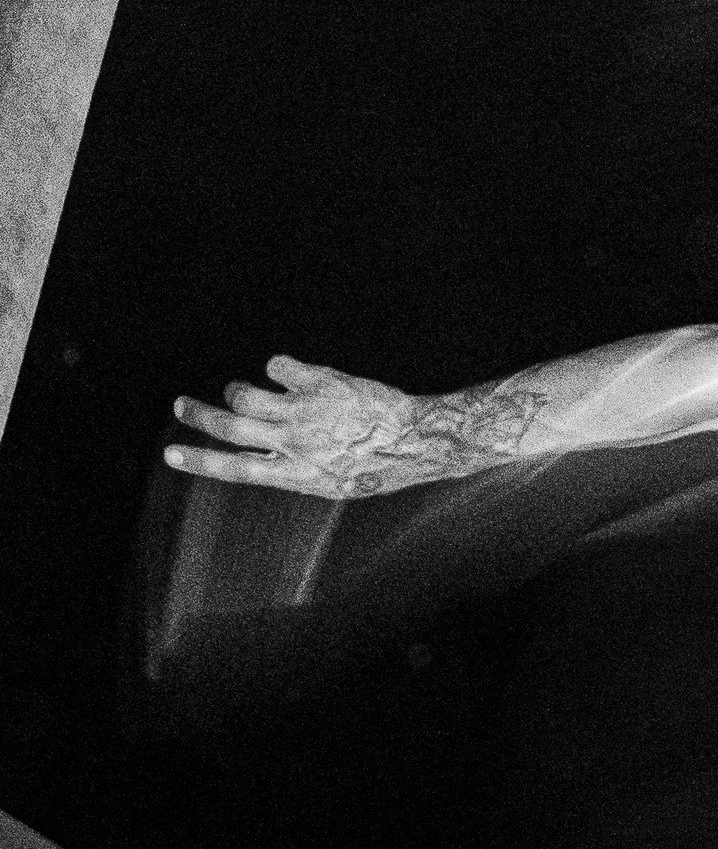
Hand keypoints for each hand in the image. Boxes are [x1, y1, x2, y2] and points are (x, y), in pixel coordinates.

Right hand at [165, 356, 443, 498]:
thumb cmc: (376, 466)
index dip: (200, 461)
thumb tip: (258, 451)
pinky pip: (276, 365)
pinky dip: (277, 368)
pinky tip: (291, 375)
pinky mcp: (318, 383)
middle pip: (231, 427)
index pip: (237, 470)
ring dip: (239, 390)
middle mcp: (297, 445)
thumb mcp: (334, 483)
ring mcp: (306, 412)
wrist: (417, 442)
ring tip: (244, 391)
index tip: (170, 453)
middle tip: (179, 404)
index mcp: (298, 476)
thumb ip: (294, 467)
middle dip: (199, 415)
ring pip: (247, 394)